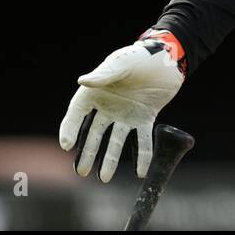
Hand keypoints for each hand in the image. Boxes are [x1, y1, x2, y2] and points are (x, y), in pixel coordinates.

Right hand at [58, 30, 185, 181]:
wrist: (168, 58)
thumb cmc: (140, 56)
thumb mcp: (122, 62)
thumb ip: (104, 74)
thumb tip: (82, 82)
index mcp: (96, 91)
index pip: (77, 113)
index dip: (70, 129)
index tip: (66, 145)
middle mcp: (108, 106)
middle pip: (94, 133)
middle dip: (87, 152)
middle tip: (81, 171)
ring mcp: (126, 114)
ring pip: (115, 141)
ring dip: (110, 159)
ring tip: (104, 178)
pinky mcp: (145, 118)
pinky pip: (142, 140)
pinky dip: (142, 156)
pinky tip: (140, 171)